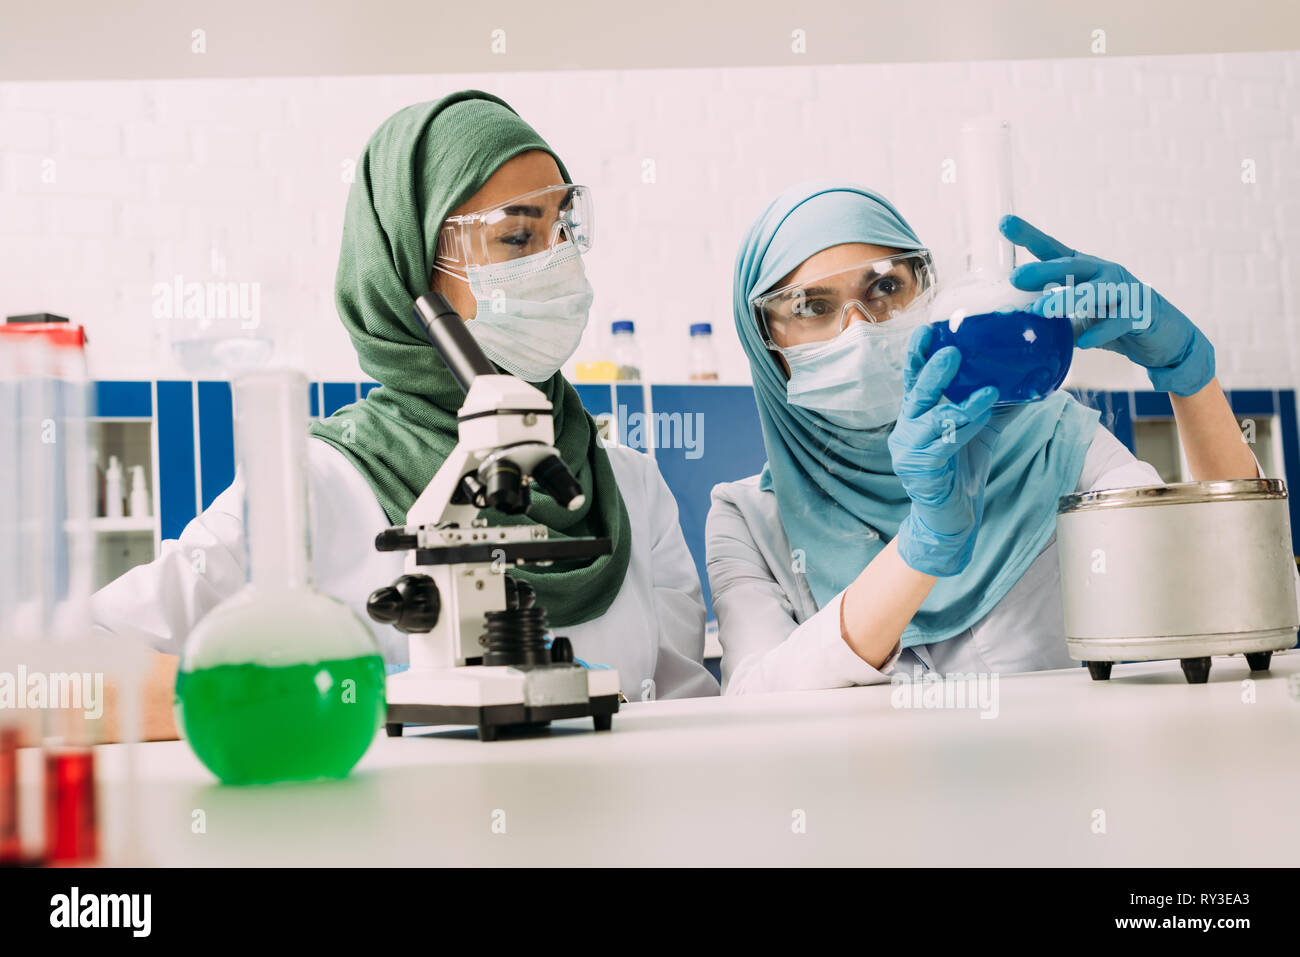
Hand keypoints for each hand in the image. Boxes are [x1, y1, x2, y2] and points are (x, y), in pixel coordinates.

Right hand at [888, 325, 1000, 576]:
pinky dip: (965, 427)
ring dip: (961, 403)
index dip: (918, 356)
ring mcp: (909, 450)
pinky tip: (983, 417)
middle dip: (933, 371)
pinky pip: (945, 443)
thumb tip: (1030, 383)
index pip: (914, 380)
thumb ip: (995, 408)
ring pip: (934, 419)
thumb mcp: (980, 433)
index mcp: (917, 416)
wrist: (950, 520)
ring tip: (988, 390)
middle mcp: (907, 429)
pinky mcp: (920, 469)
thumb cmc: (959, 473)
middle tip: (952, 350)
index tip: (927, 330)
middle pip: (917, 393)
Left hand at [1000, 214, 1214, 396]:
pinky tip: (1083, 342)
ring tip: (1041, 310)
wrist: (1162, 338)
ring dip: (1067, 300)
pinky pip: (1118, 320)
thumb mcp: (1075, 319)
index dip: (1030, 236)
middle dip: (1042, 271)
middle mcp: (1103, 273)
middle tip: (1016, 278)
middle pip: (1071, 267)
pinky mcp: (1140, 312)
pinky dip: (1100, 330)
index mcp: (1084, 271)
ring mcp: (1124, 290)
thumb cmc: (1111, 322)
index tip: (1004, 223)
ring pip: (1094, 291)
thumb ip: (1049, 320)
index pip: (1053, 251)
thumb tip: (1013, 326)